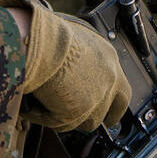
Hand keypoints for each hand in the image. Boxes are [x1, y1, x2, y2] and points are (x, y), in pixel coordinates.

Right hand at [9, 0, 130, 131]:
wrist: (40, 43)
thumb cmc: (50, 33)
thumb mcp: (76, 33)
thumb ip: (82, 51)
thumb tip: (72, 59)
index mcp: (109, 58)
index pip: (122, 88)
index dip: (113, 100)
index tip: (109, 109)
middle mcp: (109, 80)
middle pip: (112, 110)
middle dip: (101, 117)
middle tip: (85, 118)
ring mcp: (95, 99)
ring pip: (87, 121)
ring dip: (70, 117)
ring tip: (49, 105)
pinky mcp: (77, 114)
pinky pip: (60, 124)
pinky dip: (46, 117)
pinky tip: (34, 106)